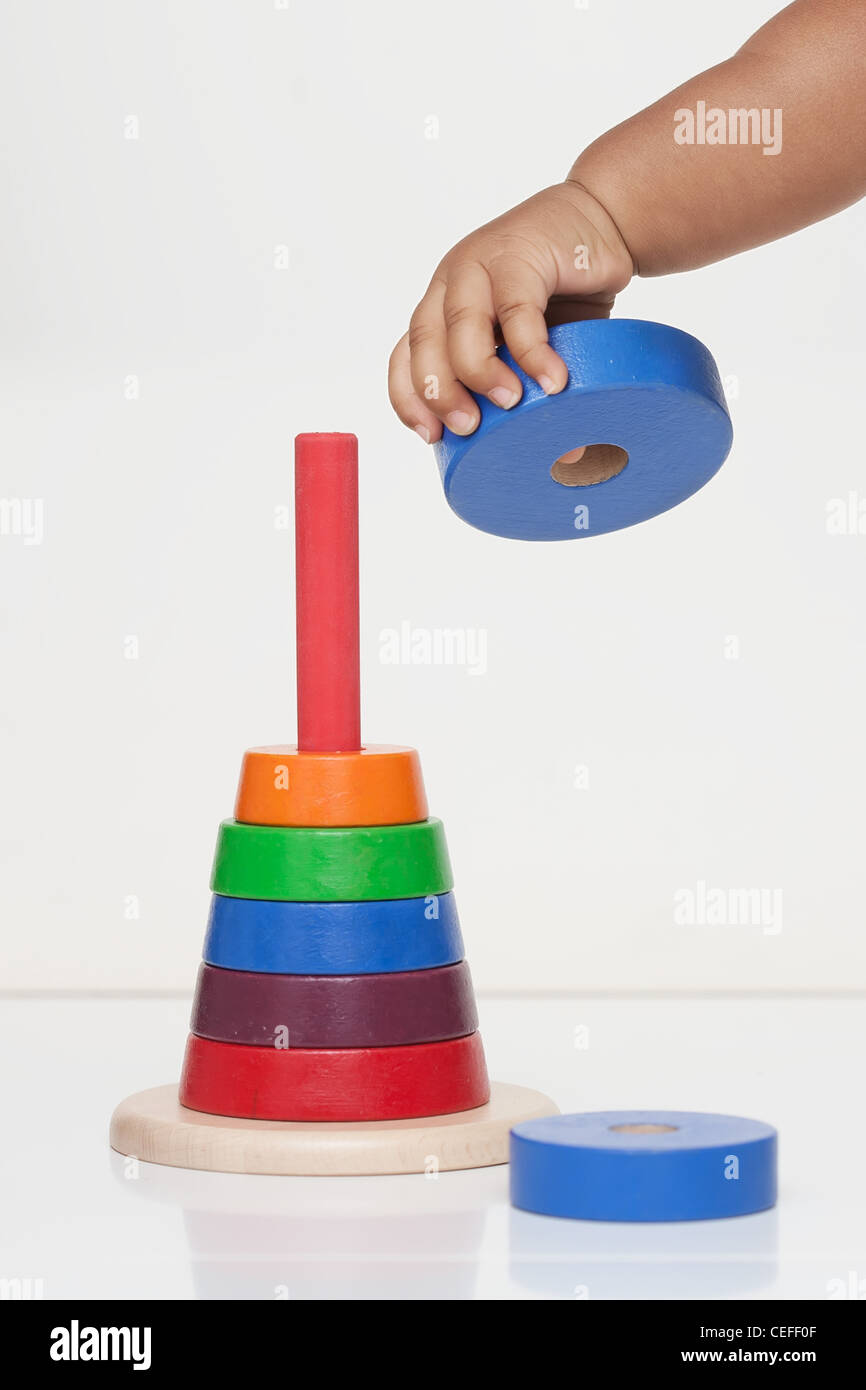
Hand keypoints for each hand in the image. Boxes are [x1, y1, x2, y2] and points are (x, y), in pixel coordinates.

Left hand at [388, 180, 632, 443]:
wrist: (605, 219)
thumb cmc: (566, 289)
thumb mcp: (537, 341)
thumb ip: (532, 383)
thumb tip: (568, 456)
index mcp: (443, 306)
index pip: (406, 354)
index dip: (409, 397)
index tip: (429, 436)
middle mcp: (453, 282)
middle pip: (424, 340)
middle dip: (438, 390)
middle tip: (467, 429)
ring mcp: (483, 263)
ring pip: (461, 322)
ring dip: (479, 370)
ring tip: (510, 404)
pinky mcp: (522, 254)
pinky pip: (517, 309)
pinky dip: (531, 350)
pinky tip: (552, 380)